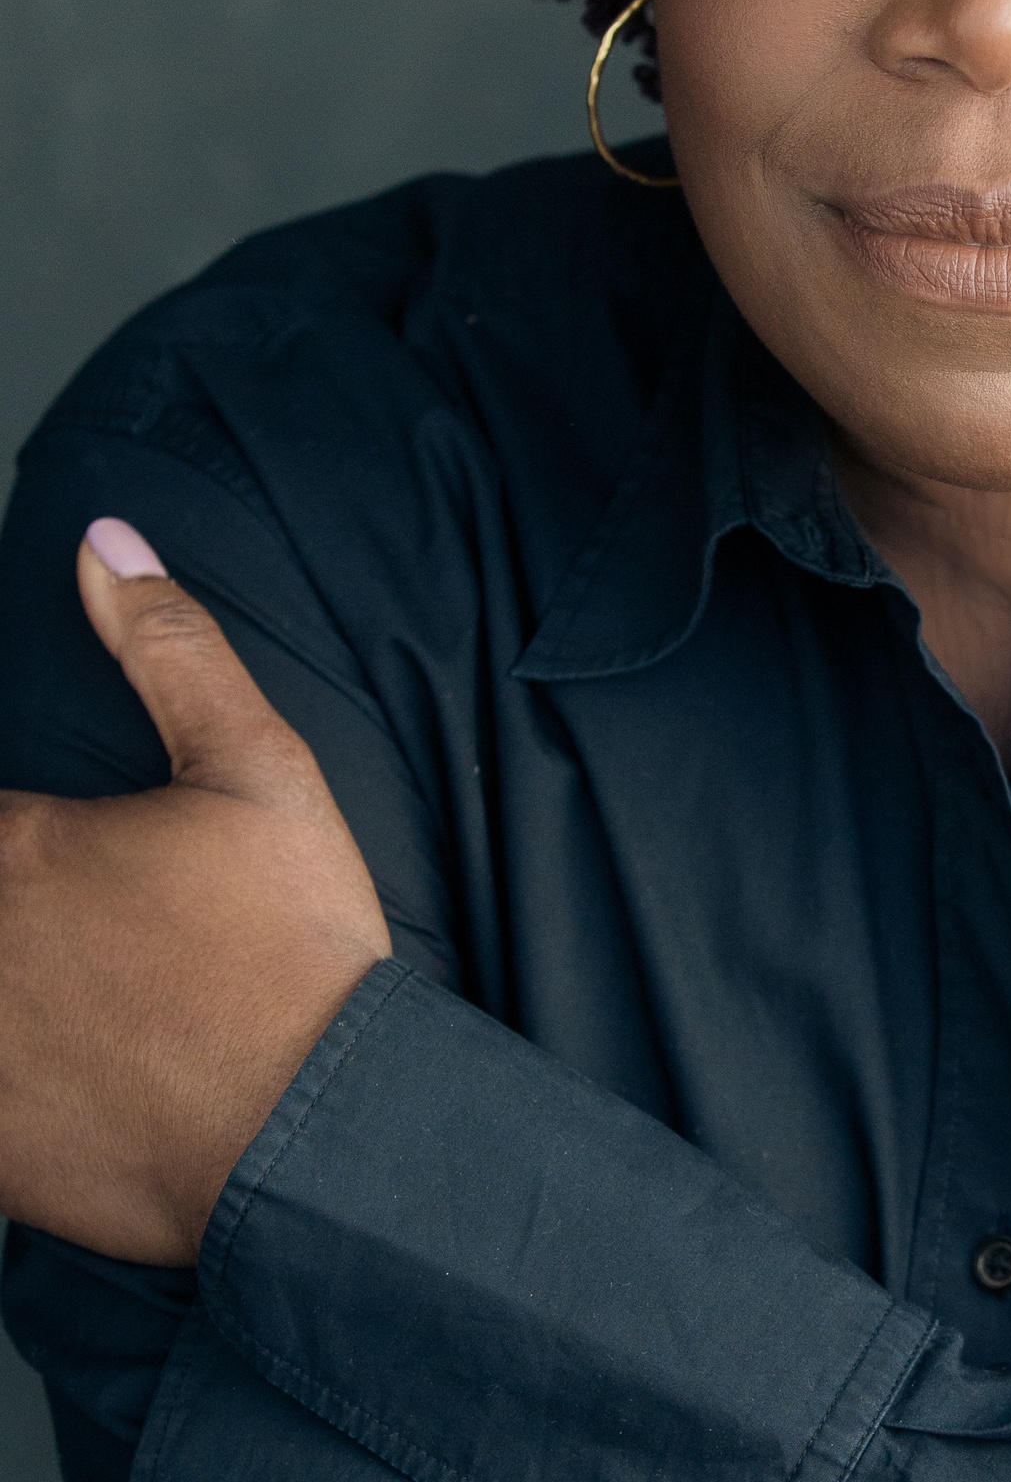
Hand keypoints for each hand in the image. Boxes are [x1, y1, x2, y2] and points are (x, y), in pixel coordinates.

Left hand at [0, 521, 391, 1264]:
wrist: (316, 1134)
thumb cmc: (291, 943)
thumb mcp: (258, 768)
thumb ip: (170, 648)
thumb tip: (103, 541)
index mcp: (16, 845)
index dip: (22, 834)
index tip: (55, 853)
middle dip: (21, 901)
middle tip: (95, 913)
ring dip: (16, 975)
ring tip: (77, 984)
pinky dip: (11, 1063)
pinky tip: (64, 1060)